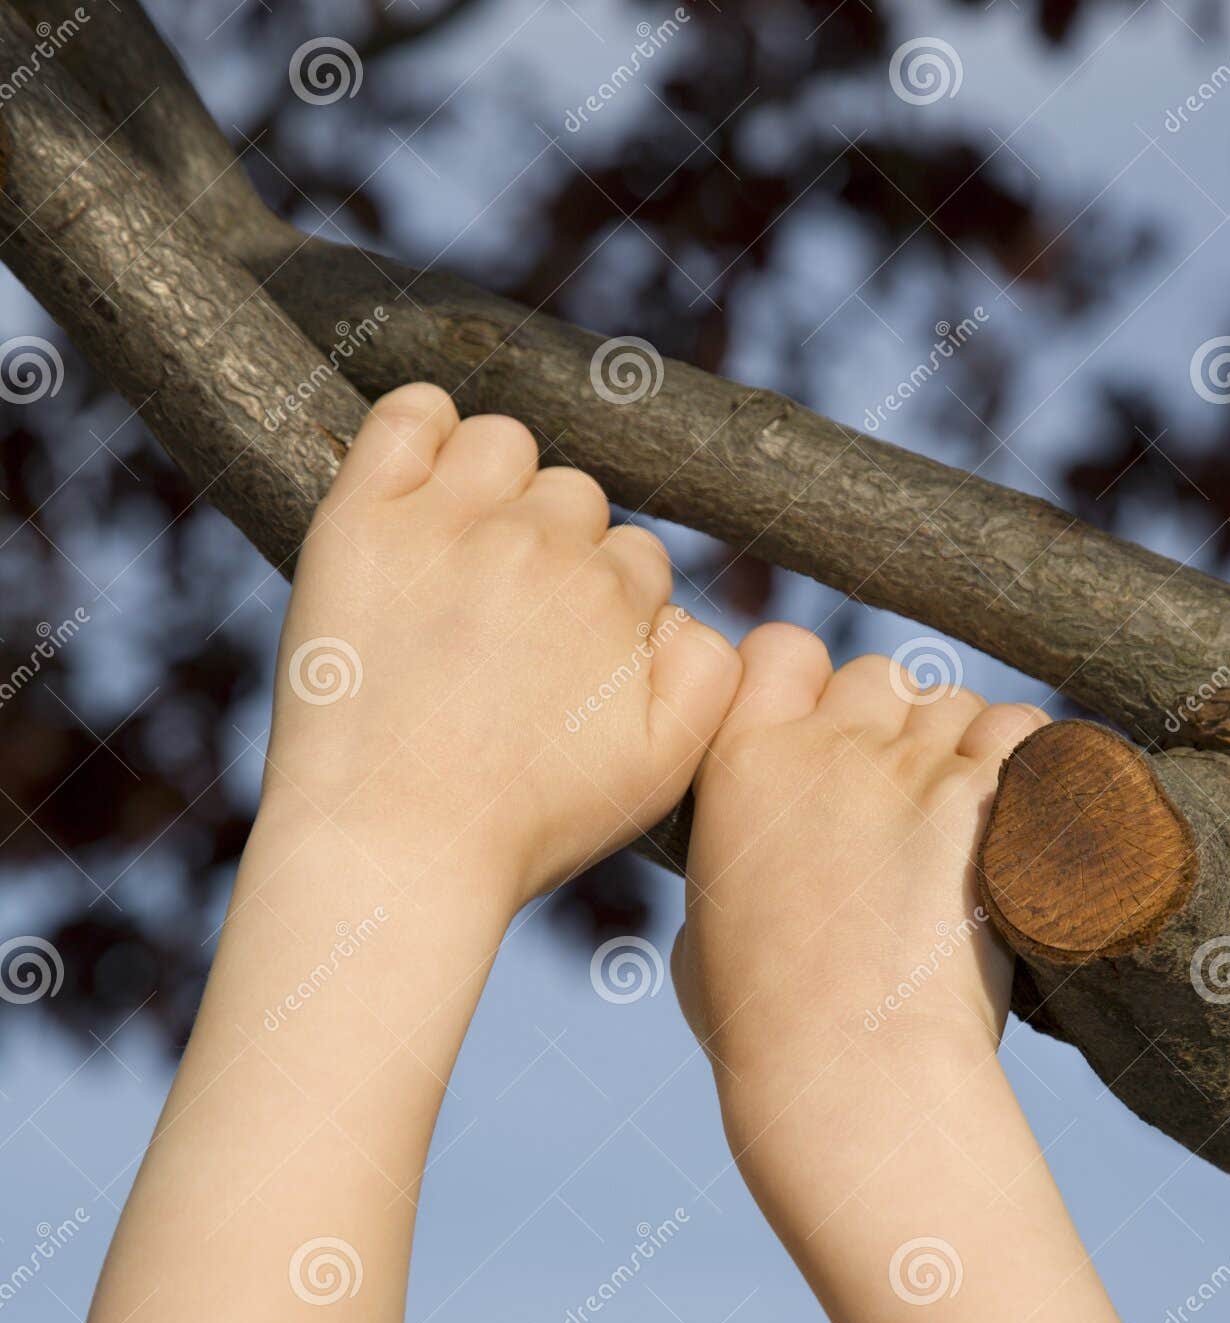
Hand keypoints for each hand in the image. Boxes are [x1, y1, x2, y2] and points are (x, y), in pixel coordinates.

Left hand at [264, 383, 740, 908]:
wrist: (396, 847)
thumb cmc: (528, 821)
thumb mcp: (663, 767)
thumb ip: (713, 675)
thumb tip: (682, 610)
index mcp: (618, 593)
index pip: (632, 559)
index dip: (602, 610)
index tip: (558, 666)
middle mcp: (543, 543)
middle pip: (573, 499)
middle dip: (556, 550)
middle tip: (506, 630)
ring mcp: (449, 523)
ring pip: (504, 447)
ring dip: (497, 484)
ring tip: (464, 557)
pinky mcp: (364, 521)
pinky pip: (408, 416)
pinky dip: (422, 425)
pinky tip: (420, 473)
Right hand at [674, 623, 1048, 1090]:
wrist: (851, 1073)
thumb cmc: (764, 1027)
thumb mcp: (703, 929)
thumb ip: (733, 858)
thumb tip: (751, 854)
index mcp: (739, 761)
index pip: (781, 647)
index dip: (810, 684)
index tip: (825, 735)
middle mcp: (825, 745)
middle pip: (877, 676)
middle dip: (892, 725)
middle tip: (903, 803)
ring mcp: (910, 767)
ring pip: (956, 705)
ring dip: (963, 752)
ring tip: (963, 833)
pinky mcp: (988, 799)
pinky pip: (1026, 733)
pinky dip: (1030, 767)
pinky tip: (1019, 823)